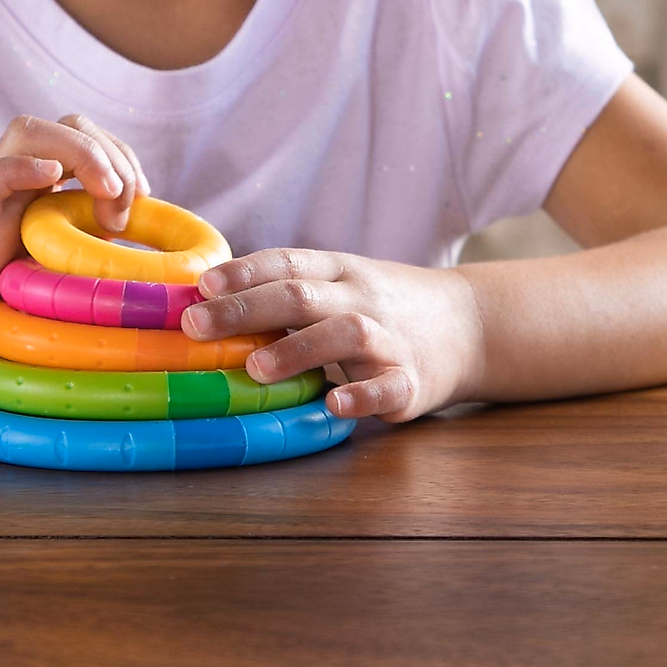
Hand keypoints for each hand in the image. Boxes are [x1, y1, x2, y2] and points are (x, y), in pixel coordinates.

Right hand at [0, 113, 149, 371]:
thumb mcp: (43, 277)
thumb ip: (80, 259)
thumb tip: (143, 273)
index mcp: (37, 193)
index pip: (89, 140)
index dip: (123, 158)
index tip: (143, 202)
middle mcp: (13, 183)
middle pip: (67, 124)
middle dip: (112, 154)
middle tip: (124, 212)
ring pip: (28, 130)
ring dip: (80, 152)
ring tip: (105, 194)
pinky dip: (16, 168)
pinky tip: (46, 177)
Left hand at [180, 250, 482, 422]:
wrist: (469, 324)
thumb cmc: (379, 305)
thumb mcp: (338, 284)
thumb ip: (284, 290)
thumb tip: (203, 301)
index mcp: (337, 270)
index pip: (285, 262)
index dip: (242, 272)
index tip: (200, 286)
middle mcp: (360, 297)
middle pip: (302, 295)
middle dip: (246, 310)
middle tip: (196, 327)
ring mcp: (389, 337)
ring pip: (345, 334)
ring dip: (297, 349)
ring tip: (255, 369)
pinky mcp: (413, 381)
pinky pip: (389, 386)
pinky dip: (362, 396)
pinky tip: (332, 405)